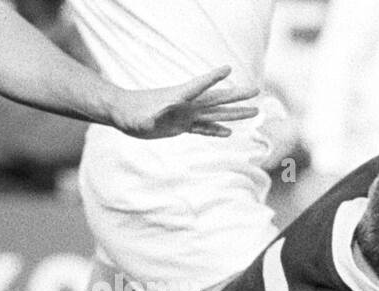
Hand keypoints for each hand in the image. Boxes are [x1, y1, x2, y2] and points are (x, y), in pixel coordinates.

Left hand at [106, 66, 258, 138]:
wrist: (122, 114)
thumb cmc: (131, 115)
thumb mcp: (143, 118)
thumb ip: (156, 115)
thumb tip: (166, 111)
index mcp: (179, 98)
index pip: (199, 86)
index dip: (213, 78)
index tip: (229, 69)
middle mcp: (187, 105)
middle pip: (217, 99)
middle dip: (237, 96)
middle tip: (256, 91)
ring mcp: (187, 115)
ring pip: (216, 113)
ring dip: (235, 113)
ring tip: (254, 111)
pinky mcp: (182, 125)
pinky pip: (204, 128)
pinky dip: (217, 130)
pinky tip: (229, 132)